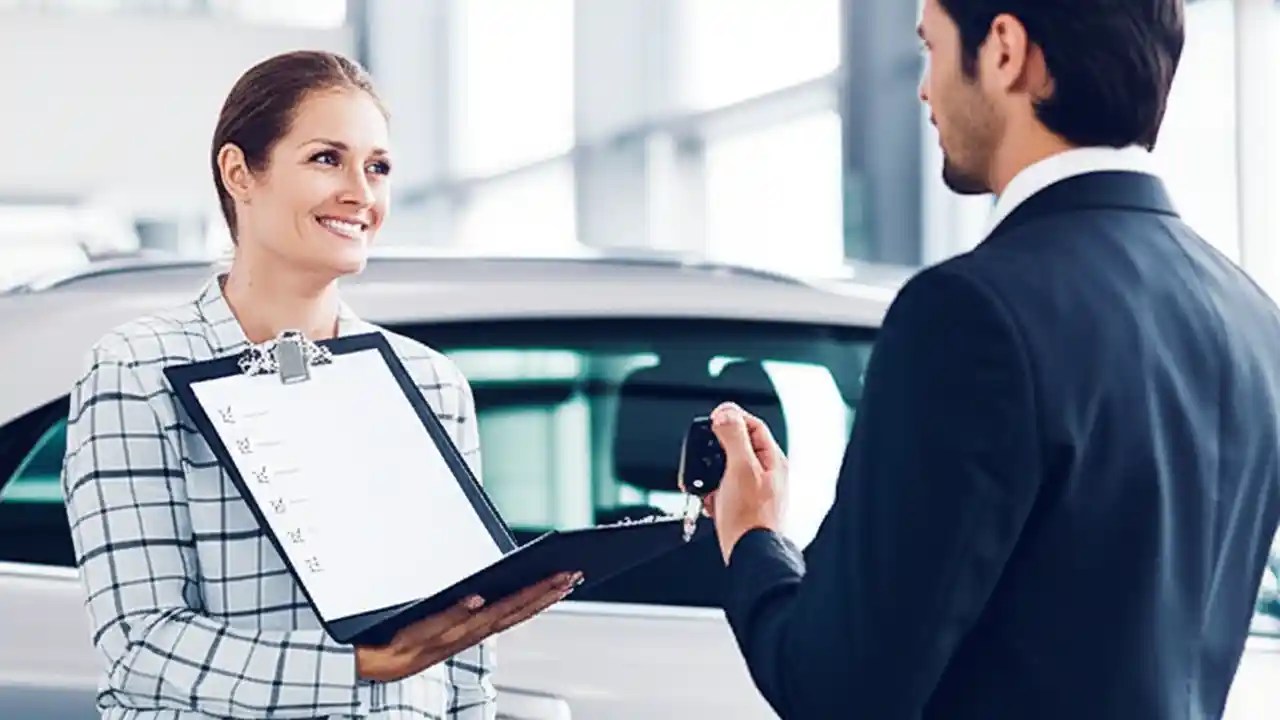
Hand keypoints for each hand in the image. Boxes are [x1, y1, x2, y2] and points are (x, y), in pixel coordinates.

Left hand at [355, 571, 581, 681]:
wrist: (358, 661)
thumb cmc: (397, 640)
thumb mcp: (436, 622)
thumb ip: (462, 606)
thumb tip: (487, 582)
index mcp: (468, 632)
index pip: (514, 613)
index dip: (542, 597)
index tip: (568, 578)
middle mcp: (460, 637)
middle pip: (509, 614)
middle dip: (542, 594)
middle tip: (570, 574)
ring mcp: (440, 639)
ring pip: (485, 618)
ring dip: (517, 600)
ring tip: (540, 580)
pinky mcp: (414, 638)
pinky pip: (442, 623)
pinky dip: (462, 610)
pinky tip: (478, 595)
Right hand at [701, 402, 788, 563]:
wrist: (750, 555)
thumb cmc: (751, 517)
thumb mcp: (740, 469)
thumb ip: (733, 438)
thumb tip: (725, 414)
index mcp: (772, 460)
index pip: (753, 425)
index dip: (732, 417)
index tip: (713, 418)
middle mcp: (766, 473)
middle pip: (738, 444)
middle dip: (716, 446)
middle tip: (702, 448)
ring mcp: (754, 489)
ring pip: (727, 467)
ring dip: (710, 470)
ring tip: (703, 479)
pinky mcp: (741, 505)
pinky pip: (721, 488)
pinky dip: (710, 490)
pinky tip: (707, 499)